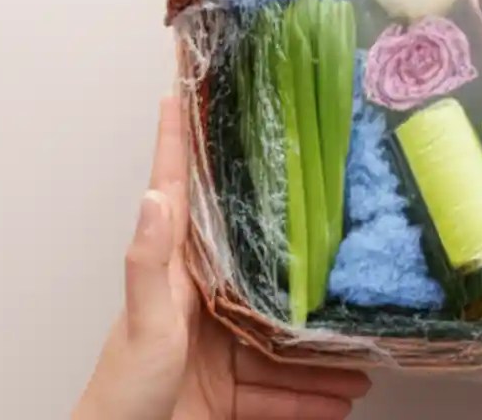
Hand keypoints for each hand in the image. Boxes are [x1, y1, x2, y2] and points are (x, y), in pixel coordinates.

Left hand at [73, 97, 369, 418]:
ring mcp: (216, 350)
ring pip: (280, 345)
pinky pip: (277, 392)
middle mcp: (200, 306)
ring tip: (360, 363)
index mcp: (178, 276)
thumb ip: (152, 264)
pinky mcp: (226, 392)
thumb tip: (156, 194)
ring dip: (319, 360)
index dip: (179, 143)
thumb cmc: (121, 394)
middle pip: (262, 281)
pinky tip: (339, 400)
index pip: (180, 196)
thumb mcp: (145, 326)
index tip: (180, 91)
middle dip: (308, 282)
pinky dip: (308, 399)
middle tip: (346, 257)